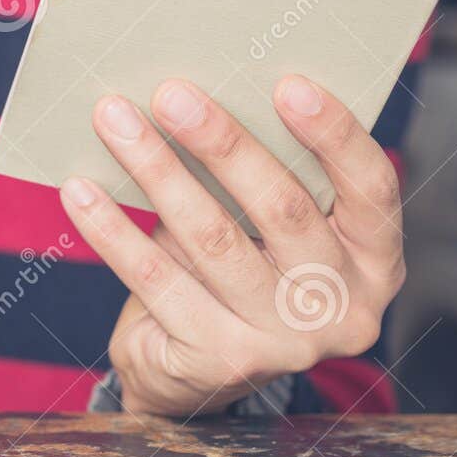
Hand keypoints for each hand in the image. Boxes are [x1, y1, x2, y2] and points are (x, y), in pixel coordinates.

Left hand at [59, 75, 405, 417]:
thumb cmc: (239, 271)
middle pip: (283, 208)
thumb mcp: (271, 232)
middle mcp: (343, 308)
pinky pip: (157, 280)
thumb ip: (263, 178)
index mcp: (375, 261)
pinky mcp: (220, 361)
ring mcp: (284, 343)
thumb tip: (198, 97)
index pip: (371, 188)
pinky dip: (113, 230)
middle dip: (222, 143)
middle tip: (170, 93)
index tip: (287, 83)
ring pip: (213, 239)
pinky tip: (81, 191)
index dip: (334, 134)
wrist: (190, 374)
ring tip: (114, 121)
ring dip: (158, 171)